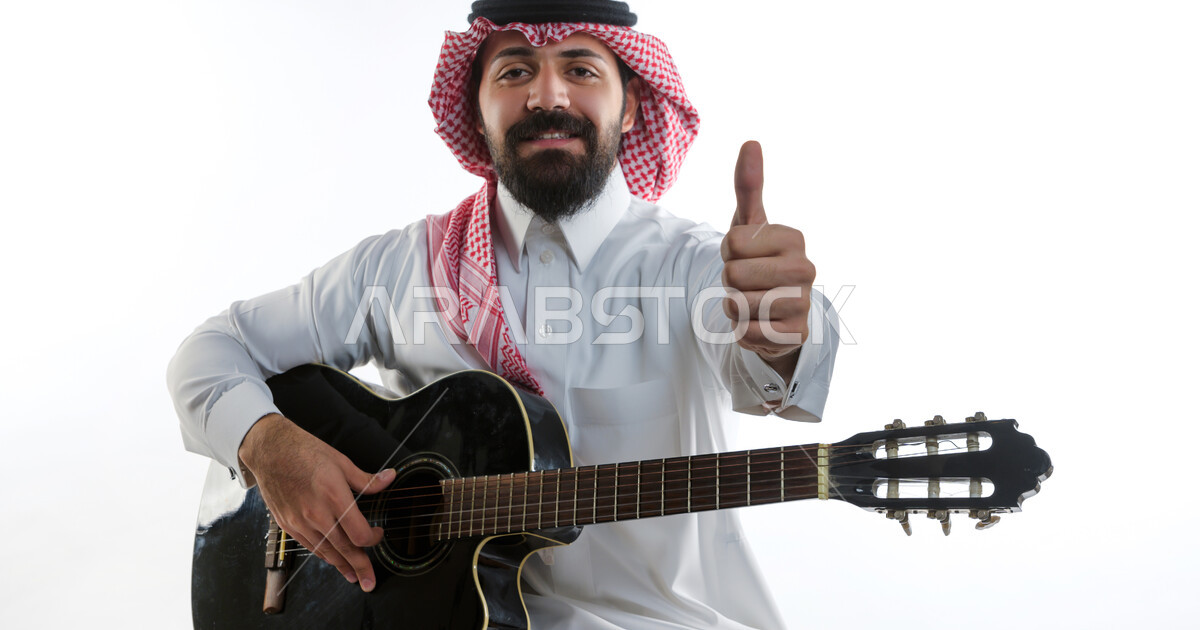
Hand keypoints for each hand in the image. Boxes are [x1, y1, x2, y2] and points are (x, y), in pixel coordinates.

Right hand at [238, 413, 395, 591]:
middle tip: (370, 582)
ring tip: (353, 577)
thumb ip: (366, 479)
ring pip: (326, 552)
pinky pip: (309, 546)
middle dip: (360, 567)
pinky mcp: (287, 525)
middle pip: (344, 549)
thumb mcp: (341, 461)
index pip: (358, 532)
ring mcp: (300, 522)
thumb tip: (389, 478)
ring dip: (342, 566)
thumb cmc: (304, 452)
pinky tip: (332, 559)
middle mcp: (316, 514)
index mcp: (334, 496)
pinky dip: (323, 555)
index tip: (378, 534)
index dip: (372, 539)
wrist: (269, 451)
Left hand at [720, 141, 815, 374]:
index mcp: (794, 238)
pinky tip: (759, 323)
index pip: (730, 243)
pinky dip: (743, 331)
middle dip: (730, 281)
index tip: (744, 255)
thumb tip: (751, 142)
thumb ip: (748, 186)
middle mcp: (805, 269)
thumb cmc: (759, 261)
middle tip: (747, 281)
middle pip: (733, 274)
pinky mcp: (796, 335)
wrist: (776, 311)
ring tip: (753, 301)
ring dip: (735, 307)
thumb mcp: (749, 224)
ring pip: (738, 305)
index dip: (727, 253)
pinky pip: (747, 332)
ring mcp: (803, 303)